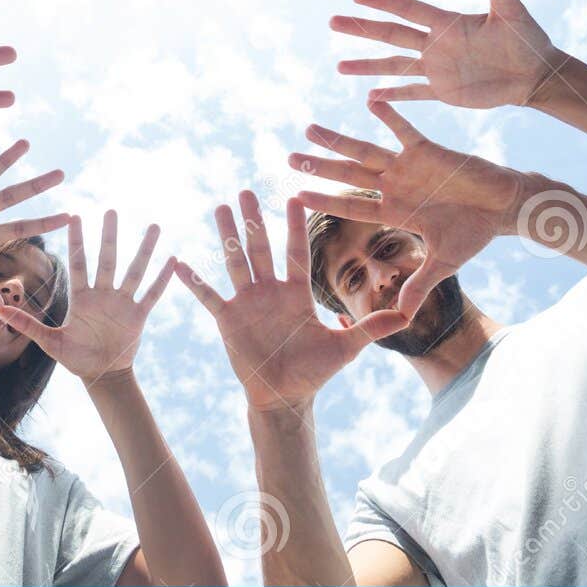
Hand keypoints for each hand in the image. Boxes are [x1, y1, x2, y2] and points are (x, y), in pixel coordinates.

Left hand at [0, 211, 172, 382]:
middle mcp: (103, 294)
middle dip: (109, 236)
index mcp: (82, 297)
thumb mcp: (49, 341)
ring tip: (154, 226)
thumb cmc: (74, 358)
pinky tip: (172, 260)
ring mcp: (123, 302)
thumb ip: (27, 324)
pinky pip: (152, 294)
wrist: (101, 375)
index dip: (77, 241)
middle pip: (107, 259)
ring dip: (144, 250)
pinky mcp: (138, 315)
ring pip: (134, 270)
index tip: (75, 216)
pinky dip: (162, 278)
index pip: (78, 262)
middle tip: (111, 210)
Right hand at [176, 192, 405, 412]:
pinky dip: (193, 281)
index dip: (295, 225)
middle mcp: (270, 290)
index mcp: (296, 292)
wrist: (284, 396)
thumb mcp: (345, 348)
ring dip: (227, 236)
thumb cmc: (314, 371)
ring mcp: (247, 302)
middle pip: (261, 247)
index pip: (296, 251)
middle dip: (253, 219)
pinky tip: (179, 263)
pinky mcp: (227, 319)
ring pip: (235, 262)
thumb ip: (371, 328)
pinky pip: (208, 295)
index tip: (294, 196)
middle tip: (246, 190)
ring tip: (219, 208)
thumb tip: (407, 316)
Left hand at [289, 105, 523, 318]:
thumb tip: (400, 318)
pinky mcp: (427, 150)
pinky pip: (403, 130)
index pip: (351, 208)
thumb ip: (419, 287)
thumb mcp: (443, 264)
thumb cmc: (475, 234)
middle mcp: (394, 187)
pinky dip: (388, 116)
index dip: (324, 202)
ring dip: (337, 141)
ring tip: (309, 129)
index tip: (294, 196)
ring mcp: (408, 167)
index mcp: (394, 212)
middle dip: (319, 168)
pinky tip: (368, 101)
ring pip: (364, 151)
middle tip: (288, 158)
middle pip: (348, 177)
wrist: (504, 208)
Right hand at [336, 0, 563, 107]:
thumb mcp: (511, 9)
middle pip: (391, 34)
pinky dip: (393, 96)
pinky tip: (371, 97)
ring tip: (339, 66)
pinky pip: (413, 93)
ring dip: (367, 65)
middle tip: (332, 22)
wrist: (536, 74)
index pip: (408, 9)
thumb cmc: (528, 39)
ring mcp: (436, 68)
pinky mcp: (443, 91)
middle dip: (361, 29)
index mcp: (447, 22)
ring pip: (394, 65)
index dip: (383, 2)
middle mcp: (435, 43)